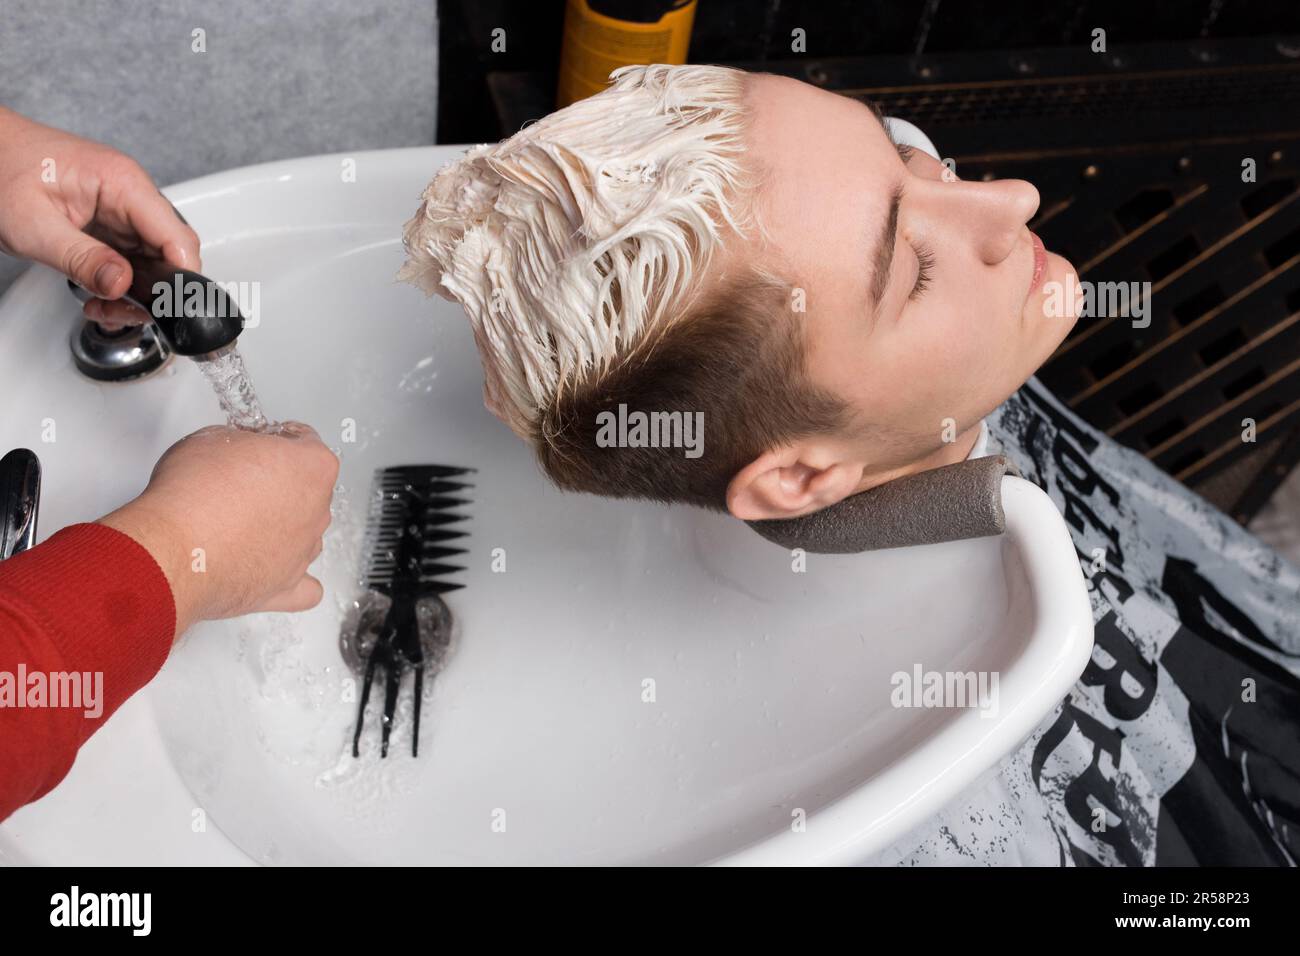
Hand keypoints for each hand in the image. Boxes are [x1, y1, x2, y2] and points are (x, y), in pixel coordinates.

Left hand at [0, 106, 200, 329]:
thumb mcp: (34, 225)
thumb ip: (82, 259)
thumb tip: (123, 285)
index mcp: (123, 183)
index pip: (178, 237)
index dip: (179, 278)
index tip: (163, 308)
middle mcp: (131, 194)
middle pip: (172, 254)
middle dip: (154, 292)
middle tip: (119, 311)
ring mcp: (123, 210)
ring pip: (155, 262)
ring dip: (137, 292)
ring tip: (103, 305)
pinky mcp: (113, 223)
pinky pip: (133, 259)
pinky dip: (123, 283)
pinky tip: (101, 292)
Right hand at [97, 423, 339, 637]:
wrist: (173, 550)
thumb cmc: (192, 493)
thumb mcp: (213, 438)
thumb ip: (243, 444)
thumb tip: (240, 453)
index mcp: (312, 466)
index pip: (304, 442)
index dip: (275, 438)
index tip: (260, 441)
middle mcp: (317, 510)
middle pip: (307, 489)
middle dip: (278, 483)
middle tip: (240, 482)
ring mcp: (303, 551)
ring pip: (304, 533)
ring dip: (282, 526)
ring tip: (241, 524)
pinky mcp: (285, 587)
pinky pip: (304, 587)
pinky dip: (292, 579)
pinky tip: (276, 570)